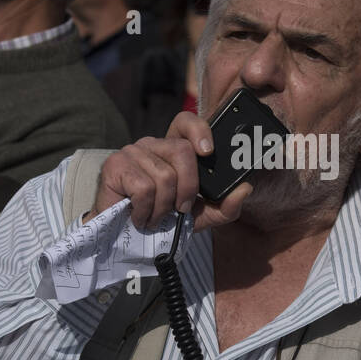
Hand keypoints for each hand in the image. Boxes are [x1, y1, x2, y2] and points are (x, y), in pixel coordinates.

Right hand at [84, 111, 252, 230]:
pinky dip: (146, 210)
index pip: (185, 122)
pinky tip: (139, 217)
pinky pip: (143, 187)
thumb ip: (225, 206)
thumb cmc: (163, 220)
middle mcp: (152, 144)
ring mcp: (132, 152)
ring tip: (155, 217)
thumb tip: (245, 188)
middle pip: (182, 151)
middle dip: (187, 188)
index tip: (207, 152)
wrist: (126, 238)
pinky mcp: (115, 165)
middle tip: (178, 209)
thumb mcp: (200, 216)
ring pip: (164, 176)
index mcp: (172, 149)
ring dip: (163, 208)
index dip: (198, 130)